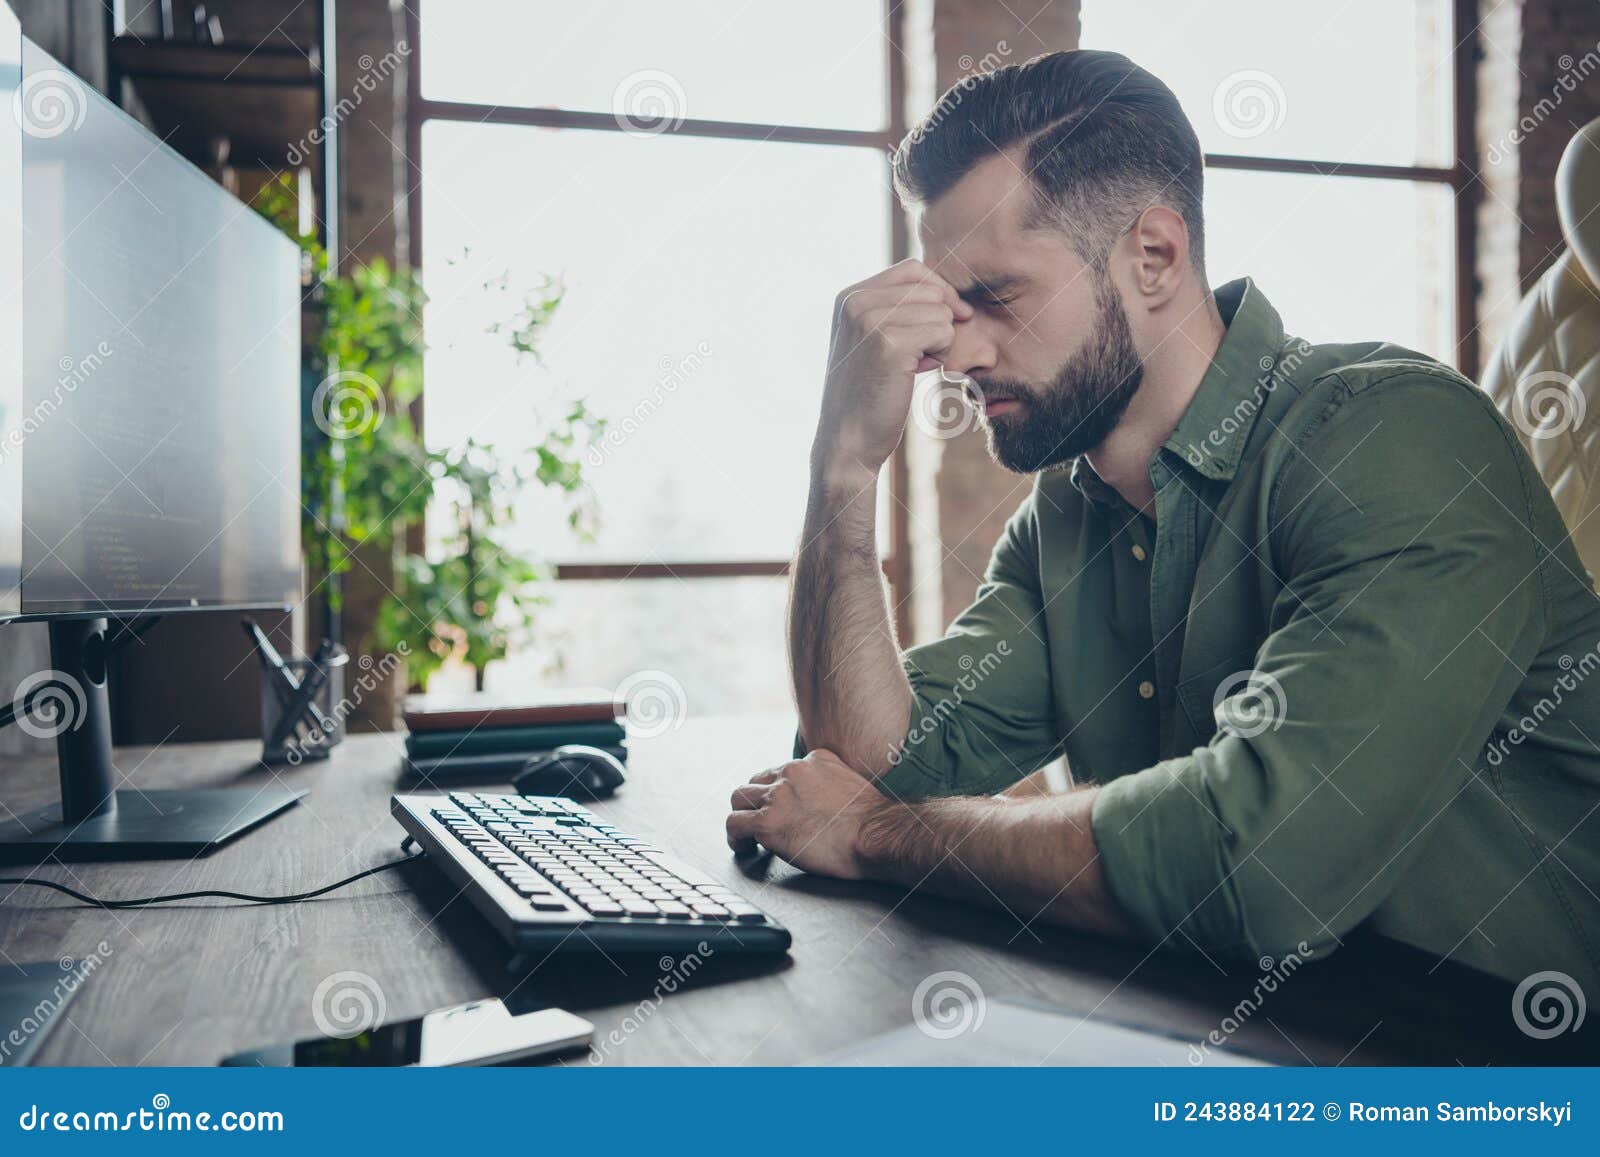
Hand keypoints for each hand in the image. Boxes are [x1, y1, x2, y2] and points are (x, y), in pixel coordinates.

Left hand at [725, 750, 890, 879]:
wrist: (874, 835)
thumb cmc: (871, 821)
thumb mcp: (853, 783)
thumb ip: (833, 782)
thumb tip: (825, 801)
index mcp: (813, 761)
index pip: (781, 771)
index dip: (777, 792)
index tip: (781, 808)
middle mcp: (790, 772)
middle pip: (756, 781)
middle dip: (756, 802)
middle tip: (762, 820)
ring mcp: (777, 796)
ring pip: (738, 797)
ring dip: (742, 815)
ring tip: (747, 834)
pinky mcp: (767, 822)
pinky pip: (734, 823)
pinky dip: (734, 837)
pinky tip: (743, 846)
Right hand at [815, 259, 972, 479]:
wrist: (848, 440)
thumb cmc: (867, 393)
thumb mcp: (871, 340)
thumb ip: (894, 309)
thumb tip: (946, 288)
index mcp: (849, 297)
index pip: (912, 270)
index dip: (938, 293)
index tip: (946, 322)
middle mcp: (855, 302)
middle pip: (930, 287)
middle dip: (938, 319)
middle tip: (920, 354)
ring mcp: (870, 320)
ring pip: (940, 310)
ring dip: (940, 340)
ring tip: (914, 365)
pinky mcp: (889, 343)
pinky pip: (943, 331)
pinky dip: (940, 354)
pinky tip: (917, 372)